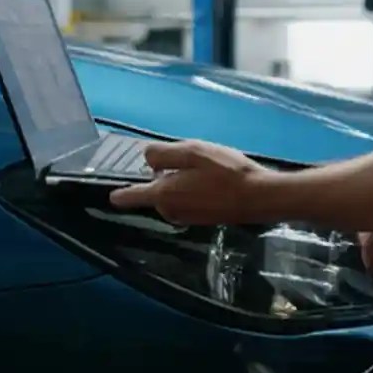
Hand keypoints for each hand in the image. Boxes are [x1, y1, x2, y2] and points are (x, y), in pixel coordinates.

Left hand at [108, 140, 269, 224]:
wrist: (259, 197)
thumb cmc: (226, 172)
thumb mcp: (193, 152)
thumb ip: (164, 154)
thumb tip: (148, 159)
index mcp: (164, 194)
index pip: (133, 196)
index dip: (122, 194)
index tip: (112, 197)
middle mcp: (172, 210)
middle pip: (158, 191)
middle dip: (168, 176)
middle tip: (193, 159)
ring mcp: (188, 217)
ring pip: (175, 195)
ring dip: (184, 182)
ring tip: (209, 168)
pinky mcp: (204, 219)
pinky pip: (190, 201)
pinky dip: (196, 190)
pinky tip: (216, 180)